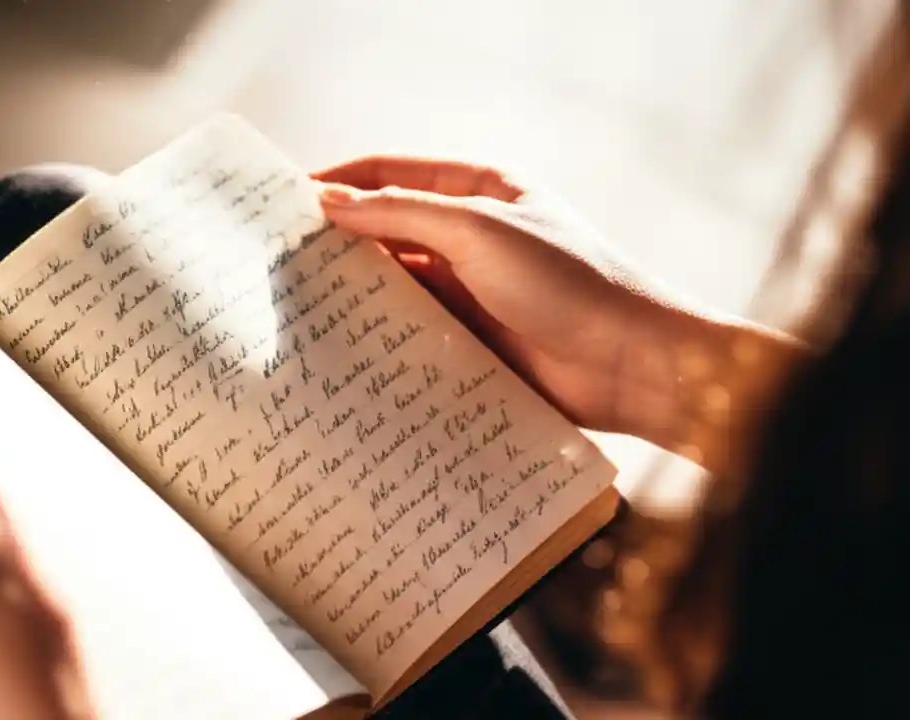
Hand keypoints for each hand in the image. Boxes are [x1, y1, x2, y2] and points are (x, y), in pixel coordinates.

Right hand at [314, 157, 801, 468]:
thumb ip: (402, 214)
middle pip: (390, 230)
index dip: (339, 181)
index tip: (285, 200)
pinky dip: (382, 338)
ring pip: (398, 286)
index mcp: (481, 191)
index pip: (392, 173)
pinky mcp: (474, 342)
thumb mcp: (480, 229)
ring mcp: (473, 291)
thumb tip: (331, 203)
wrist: (632, 363)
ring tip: (301, 307)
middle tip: (281, 260)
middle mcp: (472, 236)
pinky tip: (345, 348)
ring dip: (357, 294)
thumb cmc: (569, 280)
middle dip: (339, 242)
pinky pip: (415, 333)